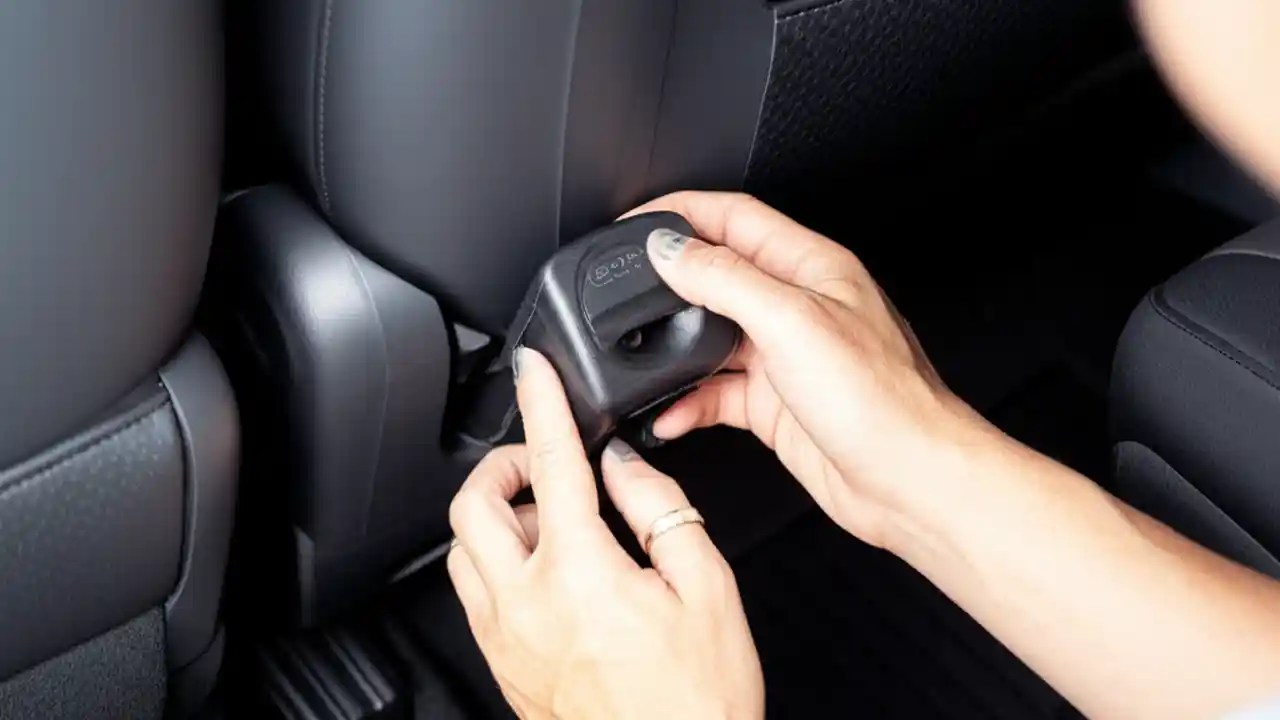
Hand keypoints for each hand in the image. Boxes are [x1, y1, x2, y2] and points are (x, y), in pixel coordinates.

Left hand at [447, 347, 763, 719]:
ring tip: (552, 520)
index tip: (533, 371)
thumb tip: (623, 465)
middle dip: (503, 465)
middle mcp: (527, 605)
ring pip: (463, 551)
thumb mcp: (707, 588)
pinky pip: (475, 595)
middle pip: (473, 505)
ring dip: (498, 516)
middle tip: (543, 461)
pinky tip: (547, 570)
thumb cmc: (700, 701)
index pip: (551, 463)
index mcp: (580, 573)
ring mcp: (506, 641)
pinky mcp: (504, 669)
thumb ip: (660, 510)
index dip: (541, 403)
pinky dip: (497, 561)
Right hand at [630, 192, 991, 548]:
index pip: (735, 217)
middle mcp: (798, 307)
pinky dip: (688, 402)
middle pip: (719, 275)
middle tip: (623, 289)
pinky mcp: (776, 406)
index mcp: (811, 267)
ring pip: (712, 338)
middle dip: (669, 281)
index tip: (634, 222)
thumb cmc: (884, 401)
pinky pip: (717, 394)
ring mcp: (786, 357)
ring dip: (673, 349)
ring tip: (638, 356)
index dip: (681, 212)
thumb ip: (725, 280)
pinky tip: (670, 413)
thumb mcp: (793, 321)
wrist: (912, 481)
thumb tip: (670, 249)